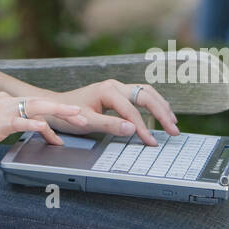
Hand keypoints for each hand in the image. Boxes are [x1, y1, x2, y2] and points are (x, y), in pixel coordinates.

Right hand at [0, 91, 90, 157]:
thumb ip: (6, 123)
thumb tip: (23, 129)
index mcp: (2, 99)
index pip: (32, 103)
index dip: (52, 110)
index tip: (68, 117)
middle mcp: (4, 100)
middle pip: (40, 102)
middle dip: (63, 108)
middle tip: (82, 114)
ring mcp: (2, 110)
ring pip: (37, 109)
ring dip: (59, 115)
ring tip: (75, 122)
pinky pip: (23, 122)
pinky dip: (37, 126)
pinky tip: (48, 131)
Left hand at [43, 80, 179, 146]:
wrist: (55, 105)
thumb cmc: (68, 113)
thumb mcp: (87, 122)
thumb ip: (110, 125)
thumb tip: (132, 129)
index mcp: (108, 90)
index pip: (132, 110)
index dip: (143, 127)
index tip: (151, 142)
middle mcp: (115, 85)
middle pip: (146, 95)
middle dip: (161, 113)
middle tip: (173, 131)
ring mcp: (117, 88)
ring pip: (146, 93)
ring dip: (161, 106)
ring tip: (172, 123)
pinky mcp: (117, 93)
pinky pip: (141, 95)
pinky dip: (154, 104)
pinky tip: (161, 113)